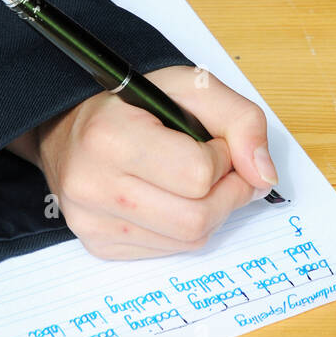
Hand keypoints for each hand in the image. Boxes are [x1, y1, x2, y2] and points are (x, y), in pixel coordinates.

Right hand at [30, 65, 278, 261]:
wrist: (72, 125)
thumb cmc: (135, 103)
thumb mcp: (191, 86)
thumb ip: (240, 119)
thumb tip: (264, 175)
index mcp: (110, 135)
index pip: (198, 174)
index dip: (223, 156)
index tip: (216, 141)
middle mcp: (93, 185)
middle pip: (196, 218)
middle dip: (228, 193)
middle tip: (226, 168)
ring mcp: (91, 221)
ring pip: (187, 240)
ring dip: (211, 210)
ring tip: (200, 179)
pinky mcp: (97, 244)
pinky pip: (167, 250)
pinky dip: (185, 226)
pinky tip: (174, 197)